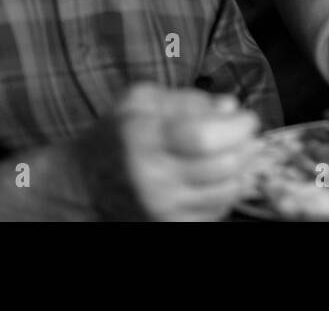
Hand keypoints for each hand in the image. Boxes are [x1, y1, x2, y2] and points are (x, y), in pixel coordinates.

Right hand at [80, 84, 262, 220]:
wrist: (80, 187)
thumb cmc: (116, 136)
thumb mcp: (141, 102)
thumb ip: (187, 99)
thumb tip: (229, 107)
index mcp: (141, 139)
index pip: (204, 137)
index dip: (236, 127)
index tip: (247, 119)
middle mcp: (151, 179)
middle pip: (222, 167)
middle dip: (246, 147)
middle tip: (248, 136)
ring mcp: (160, 209)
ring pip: (225, 192)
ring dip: (240, 171)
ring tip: (236, 155)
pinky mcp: (168, 228)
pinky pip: (215, 212)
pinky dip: (224, 193)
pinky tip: (217, 178)